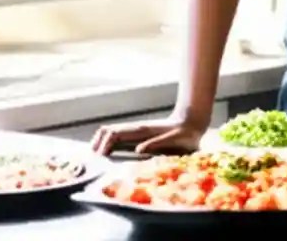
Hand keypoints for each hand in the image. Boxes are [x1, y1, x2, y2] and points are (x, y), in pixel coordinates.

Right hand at [90, 115, 206, 155]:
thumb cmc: (185, 133)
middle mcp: (134, 130)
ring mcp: (135, 132)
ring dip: (100, 145)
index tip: (100, 159)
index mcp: (141, 130)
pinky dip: (109, 146)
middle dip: (96, 145)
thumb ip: (157, 143)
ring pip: (110, 134)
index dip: (103, 145)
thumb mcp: (174, 139)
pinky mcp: (138, 137)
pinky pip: (118, 139)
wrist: (192, 123)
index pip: (113, 133)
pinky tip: (109, 159)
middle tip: (94, 162)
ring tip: (97, 162)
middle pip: (106, 132)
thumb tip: (138, 150)